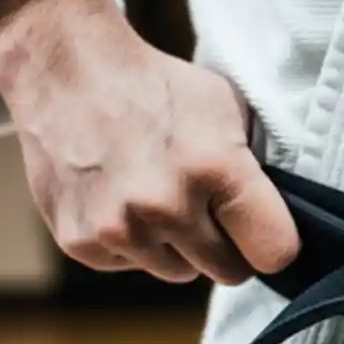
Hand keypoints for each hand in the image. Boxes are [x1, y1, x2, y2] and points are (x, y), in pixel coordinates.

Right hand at [0, 0, 298, 283]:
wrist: (65, 72)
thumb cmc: (158, 88)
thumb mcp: (227, 109)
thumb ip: (255, 170)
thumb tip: (278, 218)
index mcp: (216, 168)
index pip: (275, 252)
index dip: (274, 244)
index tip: (263, 231)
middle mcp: (167, 205)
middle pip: (229, 272)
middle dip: (226, 246)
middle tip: (209, 209)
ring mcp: (119, 228)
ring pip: (179, 271)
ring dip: (177, 245)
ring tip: (157, 193)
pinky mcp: (80, 242)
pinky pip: (130, 265)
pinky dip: (131, 242)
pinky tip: (120, 198)